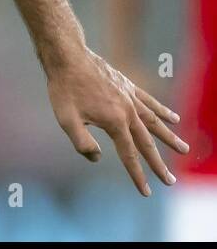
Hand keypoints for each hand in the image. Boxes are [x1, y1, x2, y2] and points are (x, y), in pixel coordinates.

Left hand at [47, 47, 188, 195]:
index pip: (129, 155)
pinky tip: (174, 118)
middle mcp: (128, 111)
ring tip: (184, 149)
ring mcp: (130, 98)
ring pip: (155, 122)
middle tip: (170, 181)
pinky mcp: (128, 86)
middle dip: (158, 164)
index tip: (146, 192)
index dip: (138, 176)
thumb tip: (97, 158)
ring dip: (169, 137)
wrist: (68, 56)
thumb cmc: (64, 88)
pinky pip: (150, 102)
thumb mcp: (65, 118)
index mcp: (114, 122)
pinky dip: (163, 111)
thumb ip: (81, 142)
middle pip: (147, 143)